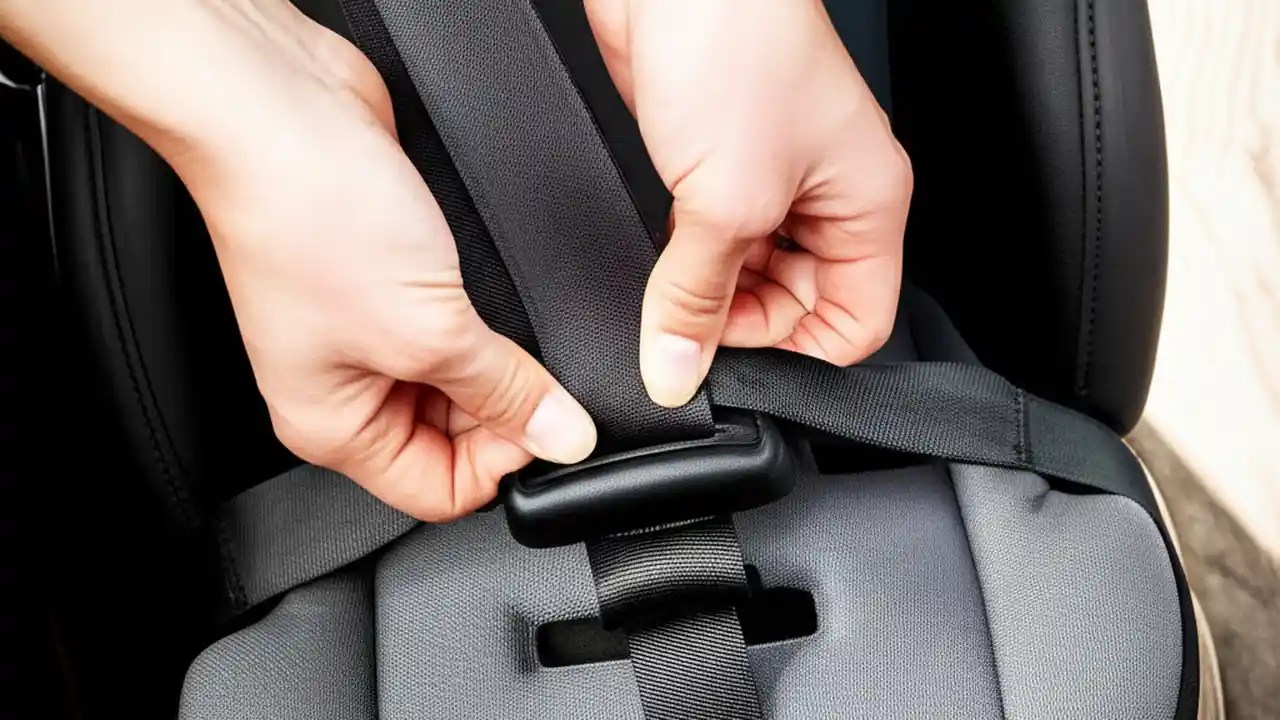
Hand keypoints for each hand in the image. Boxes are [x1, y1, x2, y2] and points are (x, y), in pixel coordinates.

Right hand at [0, 0, 596, 519]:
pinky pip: (457, 322)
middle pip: (455, 437)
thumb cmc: (312, 217)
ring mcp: (370, 330)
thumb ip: (505, 391)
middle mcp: (349, 386)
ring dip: (500, 359)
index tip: (543, 418)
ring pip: (462, 378)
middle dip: (506, 408)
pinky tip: (488, 288)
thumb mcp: (428, 329)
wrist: (280, 107)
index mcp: (335, 426)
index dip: (501, 463)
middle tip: (537, 367)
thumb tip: (562, 437)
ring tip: (506, 318)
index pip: (441, 492)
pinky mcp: (394, 278)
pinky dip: (486, 316)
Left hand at [586, 0, 911, 406]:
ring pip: (747, 273)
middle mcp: (824, 194)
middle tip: (691, 313)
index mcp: (867, 202)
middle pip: (798, 302)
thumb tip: (678, 370)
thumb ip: (698, 297)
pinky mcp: (714, 162)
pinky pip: (706, 238)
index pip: (858, 322)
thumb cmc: (736, 41)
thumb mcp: (726, 199)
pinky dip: (682, 254)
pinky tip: (660, 241)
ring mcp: (768, 178)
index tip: (735, 351)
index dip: (800, 352)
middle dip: (744, 319)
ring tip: (674, 270)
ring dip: (707, 287)